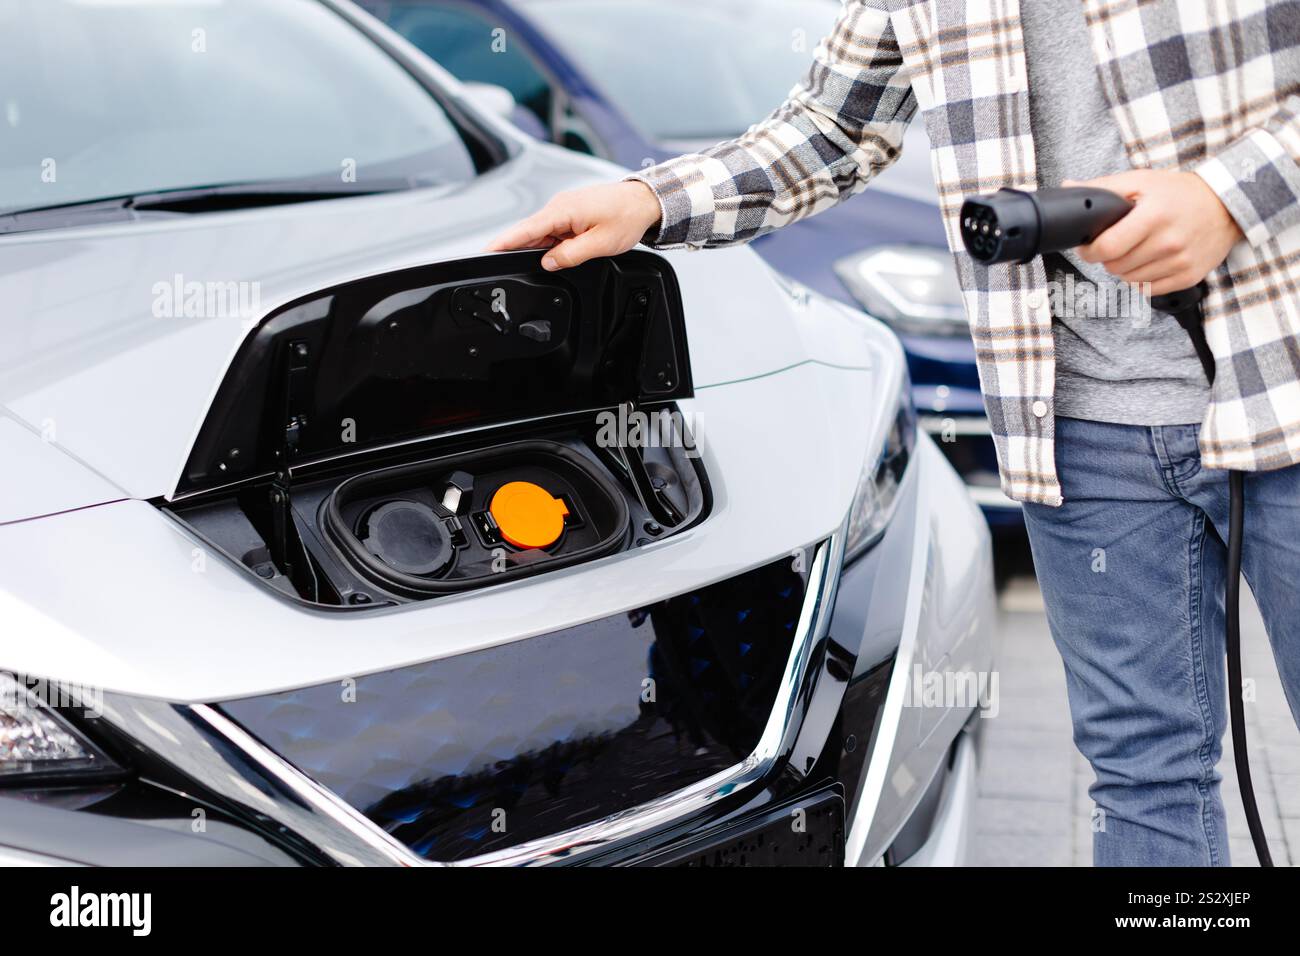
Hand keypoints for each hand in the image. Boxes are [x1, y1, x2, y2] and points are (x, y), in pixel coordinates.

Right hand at [485, 180, 662, 270]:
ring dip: (537, 248)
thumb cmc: (627, 216)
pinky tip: (553, 254)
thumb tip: (548, 263)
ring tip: (533, 261)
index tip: (485, 252)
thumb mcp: (600, 243)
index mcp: (562, 210)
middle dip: (514, 248)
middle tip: (498, 264)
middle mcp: (559, 206)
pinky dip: (549, 243)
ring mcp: (563, 209)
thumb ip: (570, 255)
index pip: (524, 230)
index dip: (503, 243)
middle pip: (528, 232)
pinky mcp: (570, 213)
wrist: (645, 201)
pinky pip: (552, 230)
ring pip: (540, 233)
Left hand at [1071, 169, 1242, 294]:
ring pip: (1129, 280)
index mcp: (1154, 216)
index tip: (1090, 245)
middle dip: (1108, 257)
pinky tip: (1151, 260)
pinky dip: (1143, 278)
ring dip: (1126, 268)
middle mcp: (1169, 242)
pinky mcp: (1189, 277)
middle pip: (1115, 266)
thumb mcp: (1142, 181)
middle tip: (1119, 242)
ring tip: (1138, 248)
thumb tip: (1069, 188)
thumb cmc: (1179, 192)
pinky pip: (1148, 290)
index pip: (1107, 248)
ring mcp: (1180, 262)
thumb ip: (1104, 188)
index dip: (1090, 250)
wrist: (1227, 204)